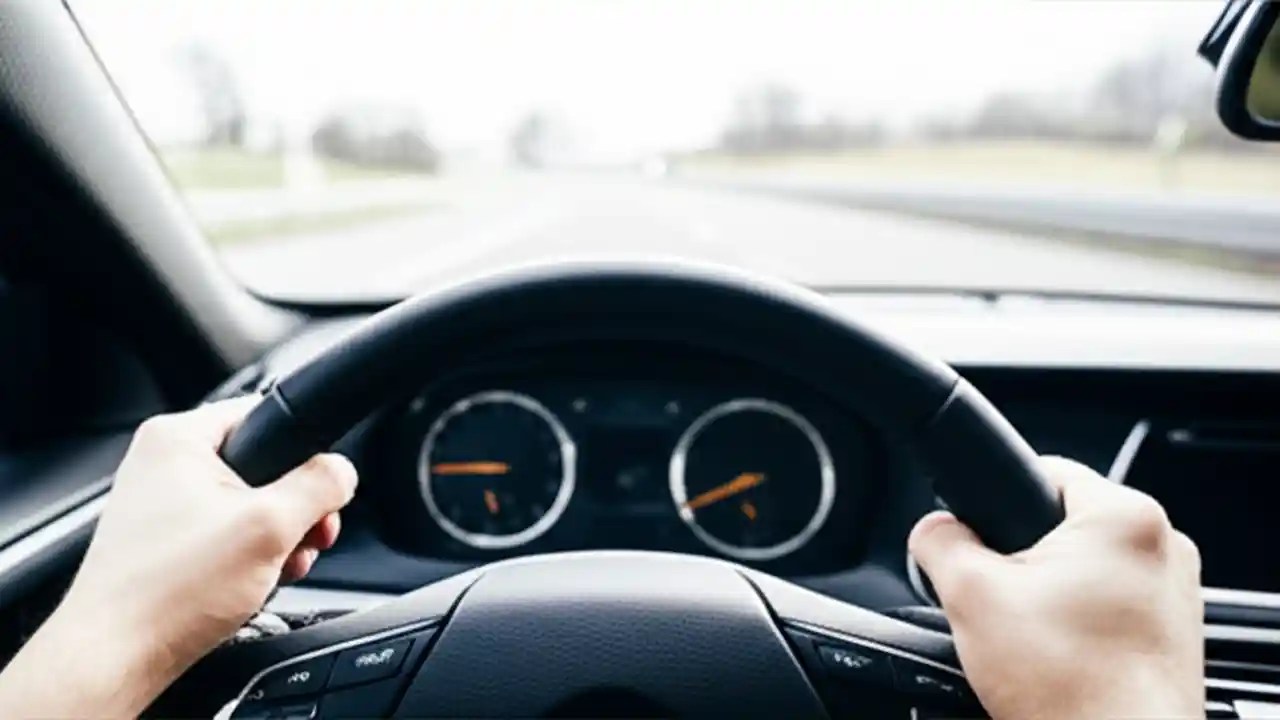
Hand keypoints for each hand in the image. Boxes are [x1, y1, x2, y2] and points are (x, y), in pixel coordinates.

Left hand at [0, 398, 357, 718]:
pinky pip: (226, 533)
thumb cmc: (169, 592)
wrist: (116, 656)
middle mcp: (163, 463)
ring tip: (279, 567)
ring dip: (278, 538)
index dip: (306, 456)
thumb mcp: (270, 526)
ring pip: (248, 505)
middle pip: (264, 466)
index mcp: (179, 437)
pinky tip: (256, 581)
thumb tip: (343, 472)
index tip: (318, 494)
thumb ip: (320, 486)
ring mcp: (161, 503)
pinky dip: (250, 556)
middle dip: (296, 510)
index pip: (267, 416)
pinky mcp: (164, 541)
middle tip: (306, 538)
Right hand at [909, 456, 1202, 719]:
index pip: (1041, 470)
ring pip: (1085, 567)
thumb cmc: (1068, 685)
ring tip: (1030, 636)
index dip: (994, 503)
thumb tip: (933, 530)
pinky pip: (1110, 605)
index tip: (978, 541)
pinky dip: (1079, 623)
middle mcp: (1164, 545)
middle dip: (1021, 558)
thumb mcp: (969, 595)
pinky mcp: (1173, 634)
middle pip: (1062, 524)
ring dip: (1049, 593)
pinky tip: (1059, 656)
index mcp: (1125, 516)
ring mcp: (1176, 593)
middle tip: (999, 602)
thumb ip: (939, 541)